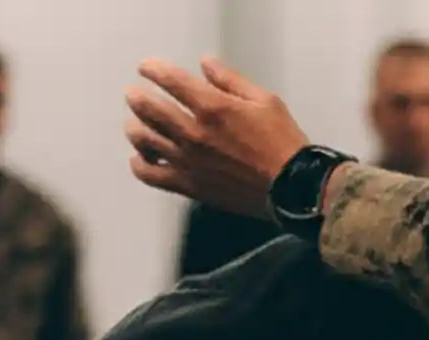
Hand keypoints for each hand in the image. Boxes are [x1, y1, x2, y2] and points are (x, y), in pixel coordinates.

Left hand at [125, 55, 308, 218]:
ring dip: (135, 127)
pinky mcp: (189, 185)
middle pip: (147, 108)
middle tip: (135, 94)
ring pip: (142, 139)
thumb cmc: (283, 142)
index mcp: (213, 108)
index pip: (169, 80)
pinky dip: (139, 164)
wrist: (293, 188)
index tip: (146, 67)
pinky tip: (143, 157)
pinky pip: (149, 174)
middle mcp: (194, 133)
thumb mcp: (265, 101)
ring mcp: (188, 161)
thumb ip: (230, 80)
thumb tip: (205, 63)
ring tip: (138, 124)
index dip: (152, 69)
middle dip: (137, 96)